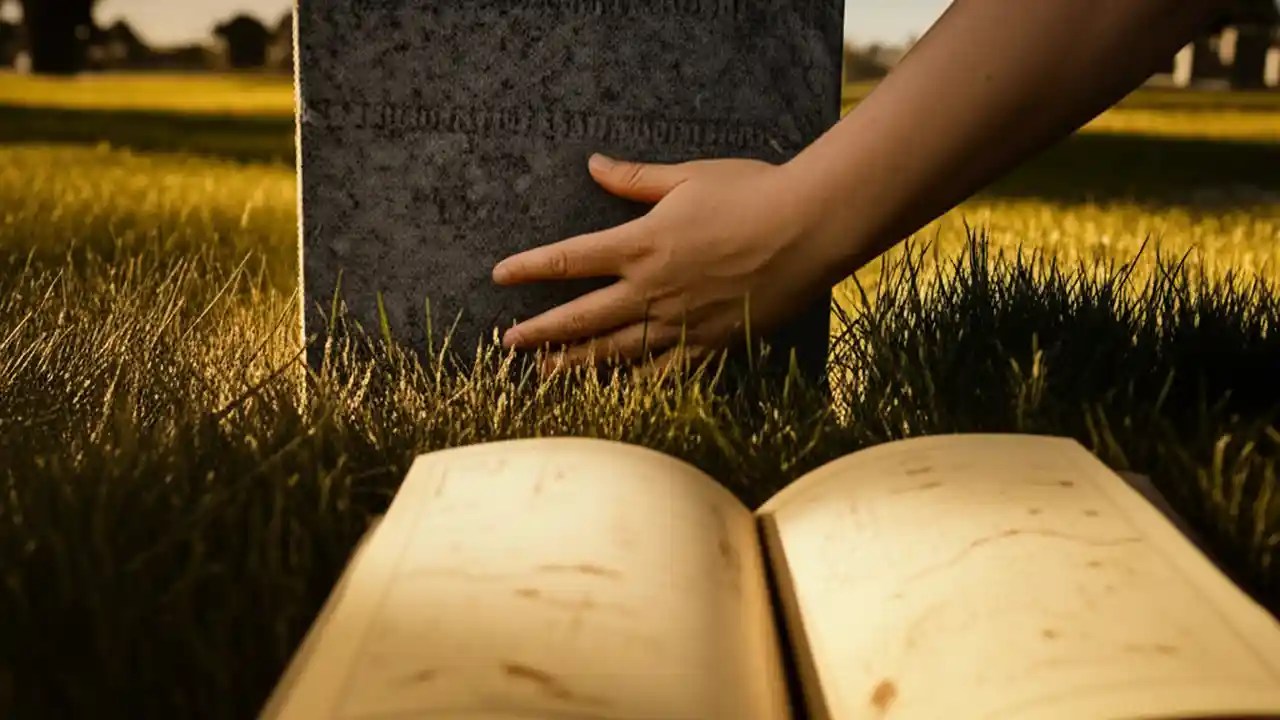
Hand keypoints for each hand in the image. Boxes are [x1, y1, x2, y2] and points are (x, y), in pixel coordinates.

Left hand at [491, 153, 837, 374]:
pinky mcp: (711, 343)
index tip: (498, 276)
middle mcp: (652, 289)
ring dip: (574, 363)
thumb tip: (593, 164)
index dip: (529, 268)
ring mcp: (680, 322)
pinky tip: (614, 395)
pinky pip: (665, 373)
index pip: (569, 259)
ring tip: (543, 373)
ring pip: (615, 351)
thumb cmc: (752, 192)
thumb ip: (635, 179)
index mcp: (641, 244)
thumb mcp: (688, 177)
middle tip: (506, 343)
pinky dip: (636, 386)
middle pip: (581, 316)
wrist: (810, 228)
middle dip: (540, 331)